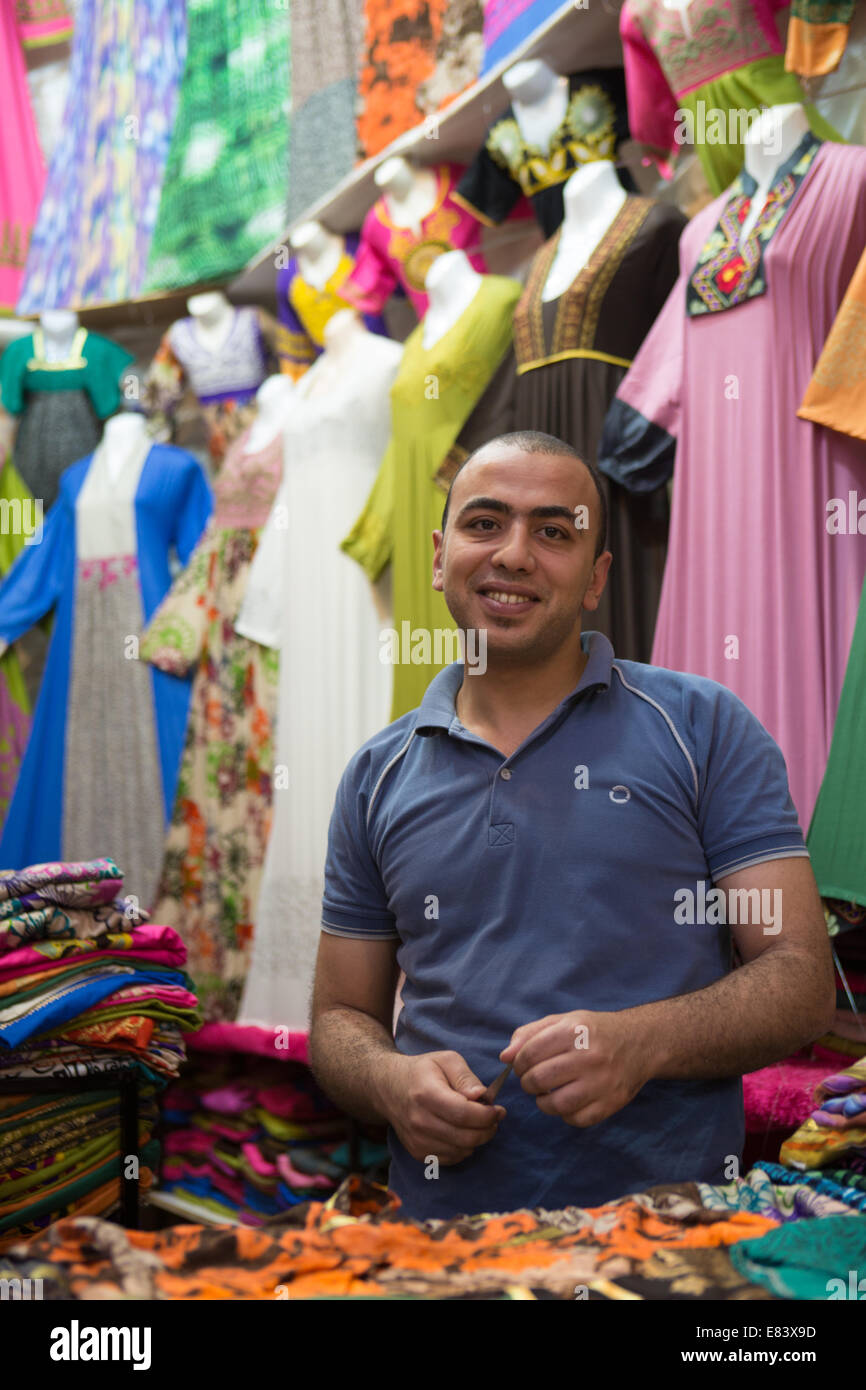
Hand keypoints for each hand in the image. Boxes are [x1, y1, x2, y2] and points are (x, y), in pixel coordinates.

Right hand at [380, 1051, 505, 1163]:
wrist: (389, 1088)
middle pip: (465, 1137)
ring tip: (477, 1122)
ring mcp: (417, 1140)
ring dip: (477, 1139)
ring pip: (461, 1151)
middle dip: (488, 1129)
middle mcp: (419, 1121)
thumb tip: (482, 1095)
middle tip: (494, 1118)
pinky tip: (462, 1132)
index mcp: (427, 1094)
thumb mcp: (446, 1060)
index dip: (487, 1115)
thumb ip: (466, 1077)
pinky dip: (463, 1148)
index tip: (498, 1109)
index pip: (464, 1114)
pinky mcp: (418, 1153)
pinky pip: (451, 1159)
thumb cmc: (423, 1071)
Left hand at [500, 1009, 653, 1127]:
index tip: (521, 1066)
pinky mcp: (612, 1103)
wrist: (640, 1042)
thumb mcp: (563, 1021)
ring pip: (556, 1104)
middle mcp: (589, 1056)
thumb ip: (529, 1034)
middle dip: (527, 1083)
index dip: (518, 1063)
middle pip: (540, 1079)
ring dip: (543, 1102)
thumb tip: (505, 1057)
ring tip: (546, 1093)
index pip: (529, 1053)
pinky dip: (565, 1115)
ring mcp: (602, 1082)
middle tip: (532, 1080)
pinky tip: (567, 1102)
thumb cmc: (593, 1031)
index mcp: (574, 1031)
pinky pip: (577, 1119)